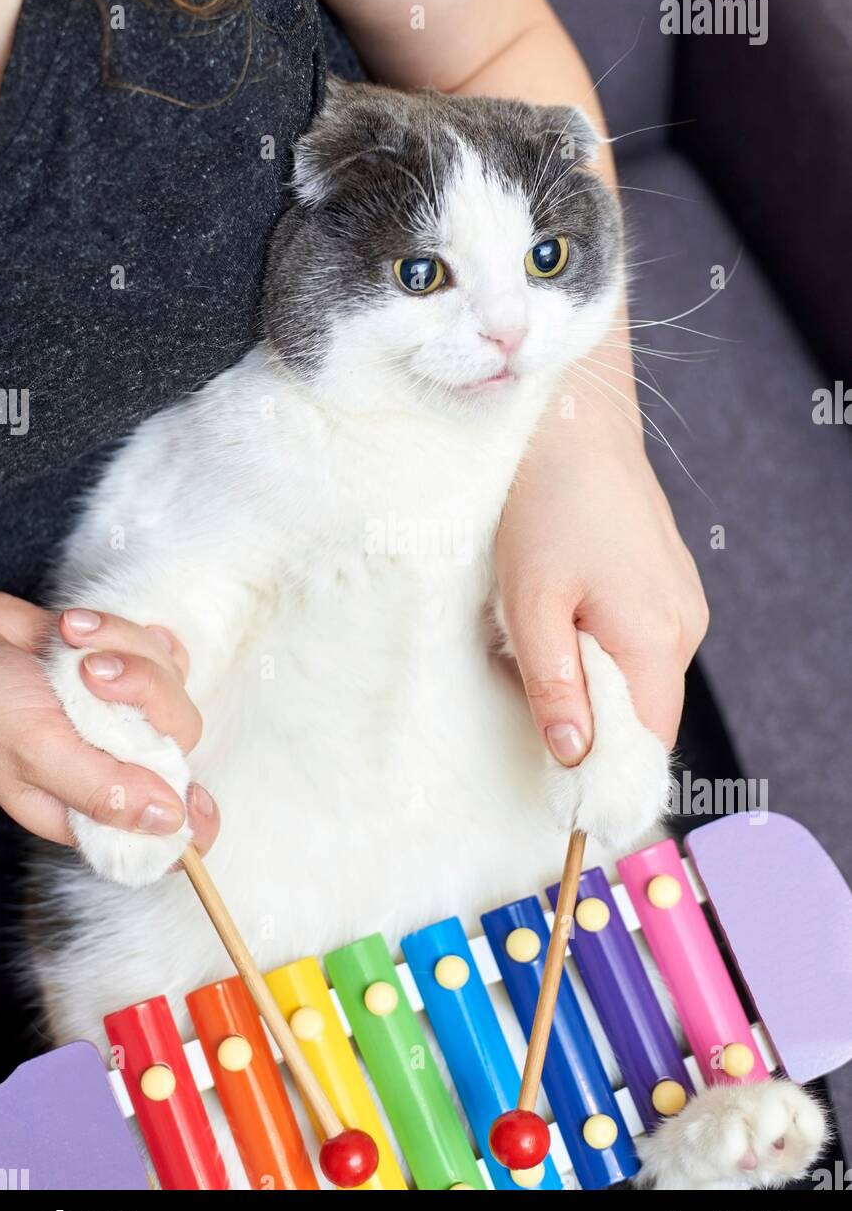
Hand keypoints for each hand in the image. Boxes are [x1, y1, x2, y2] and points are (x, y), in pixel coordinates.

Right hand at [0, 591, 218, 852]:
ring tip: (69, 639)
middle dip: (143, 688)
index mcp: (92, 802)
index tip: (201, 806)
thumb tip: (170, 821)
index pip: (158, 831)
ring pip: (170, 681)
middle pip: (179, 734)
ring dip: (122, 647)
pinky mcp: (123, 666)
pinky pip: (156, 647)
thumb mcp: (35, 752)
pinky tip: (75, 629)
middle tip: (93, 672)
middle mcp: (116, 760)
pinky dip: (118, 630)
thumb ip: (102, 790)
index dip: (191, 824)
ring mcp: (123, 712)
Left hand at [497, 408, 708, 762]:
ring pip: (637, 678)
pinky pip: (636, 644)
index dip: (604, 773)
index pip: (646, 742)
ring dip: (590, 685)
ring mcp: (681, 602)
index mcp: (658, 637)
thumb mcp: (531, 600)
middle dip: (590, 726)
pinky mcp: (665, 584)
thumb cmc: (545, 502)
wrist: (570, 420)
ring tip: (538, 644)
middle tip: (527, 702)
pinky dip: (598, 651)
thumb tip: (573, 757)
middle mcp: (684, 626)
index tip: (556, 790)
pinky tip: (559, 620)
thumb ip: (555, 685)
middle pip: (643, 714)